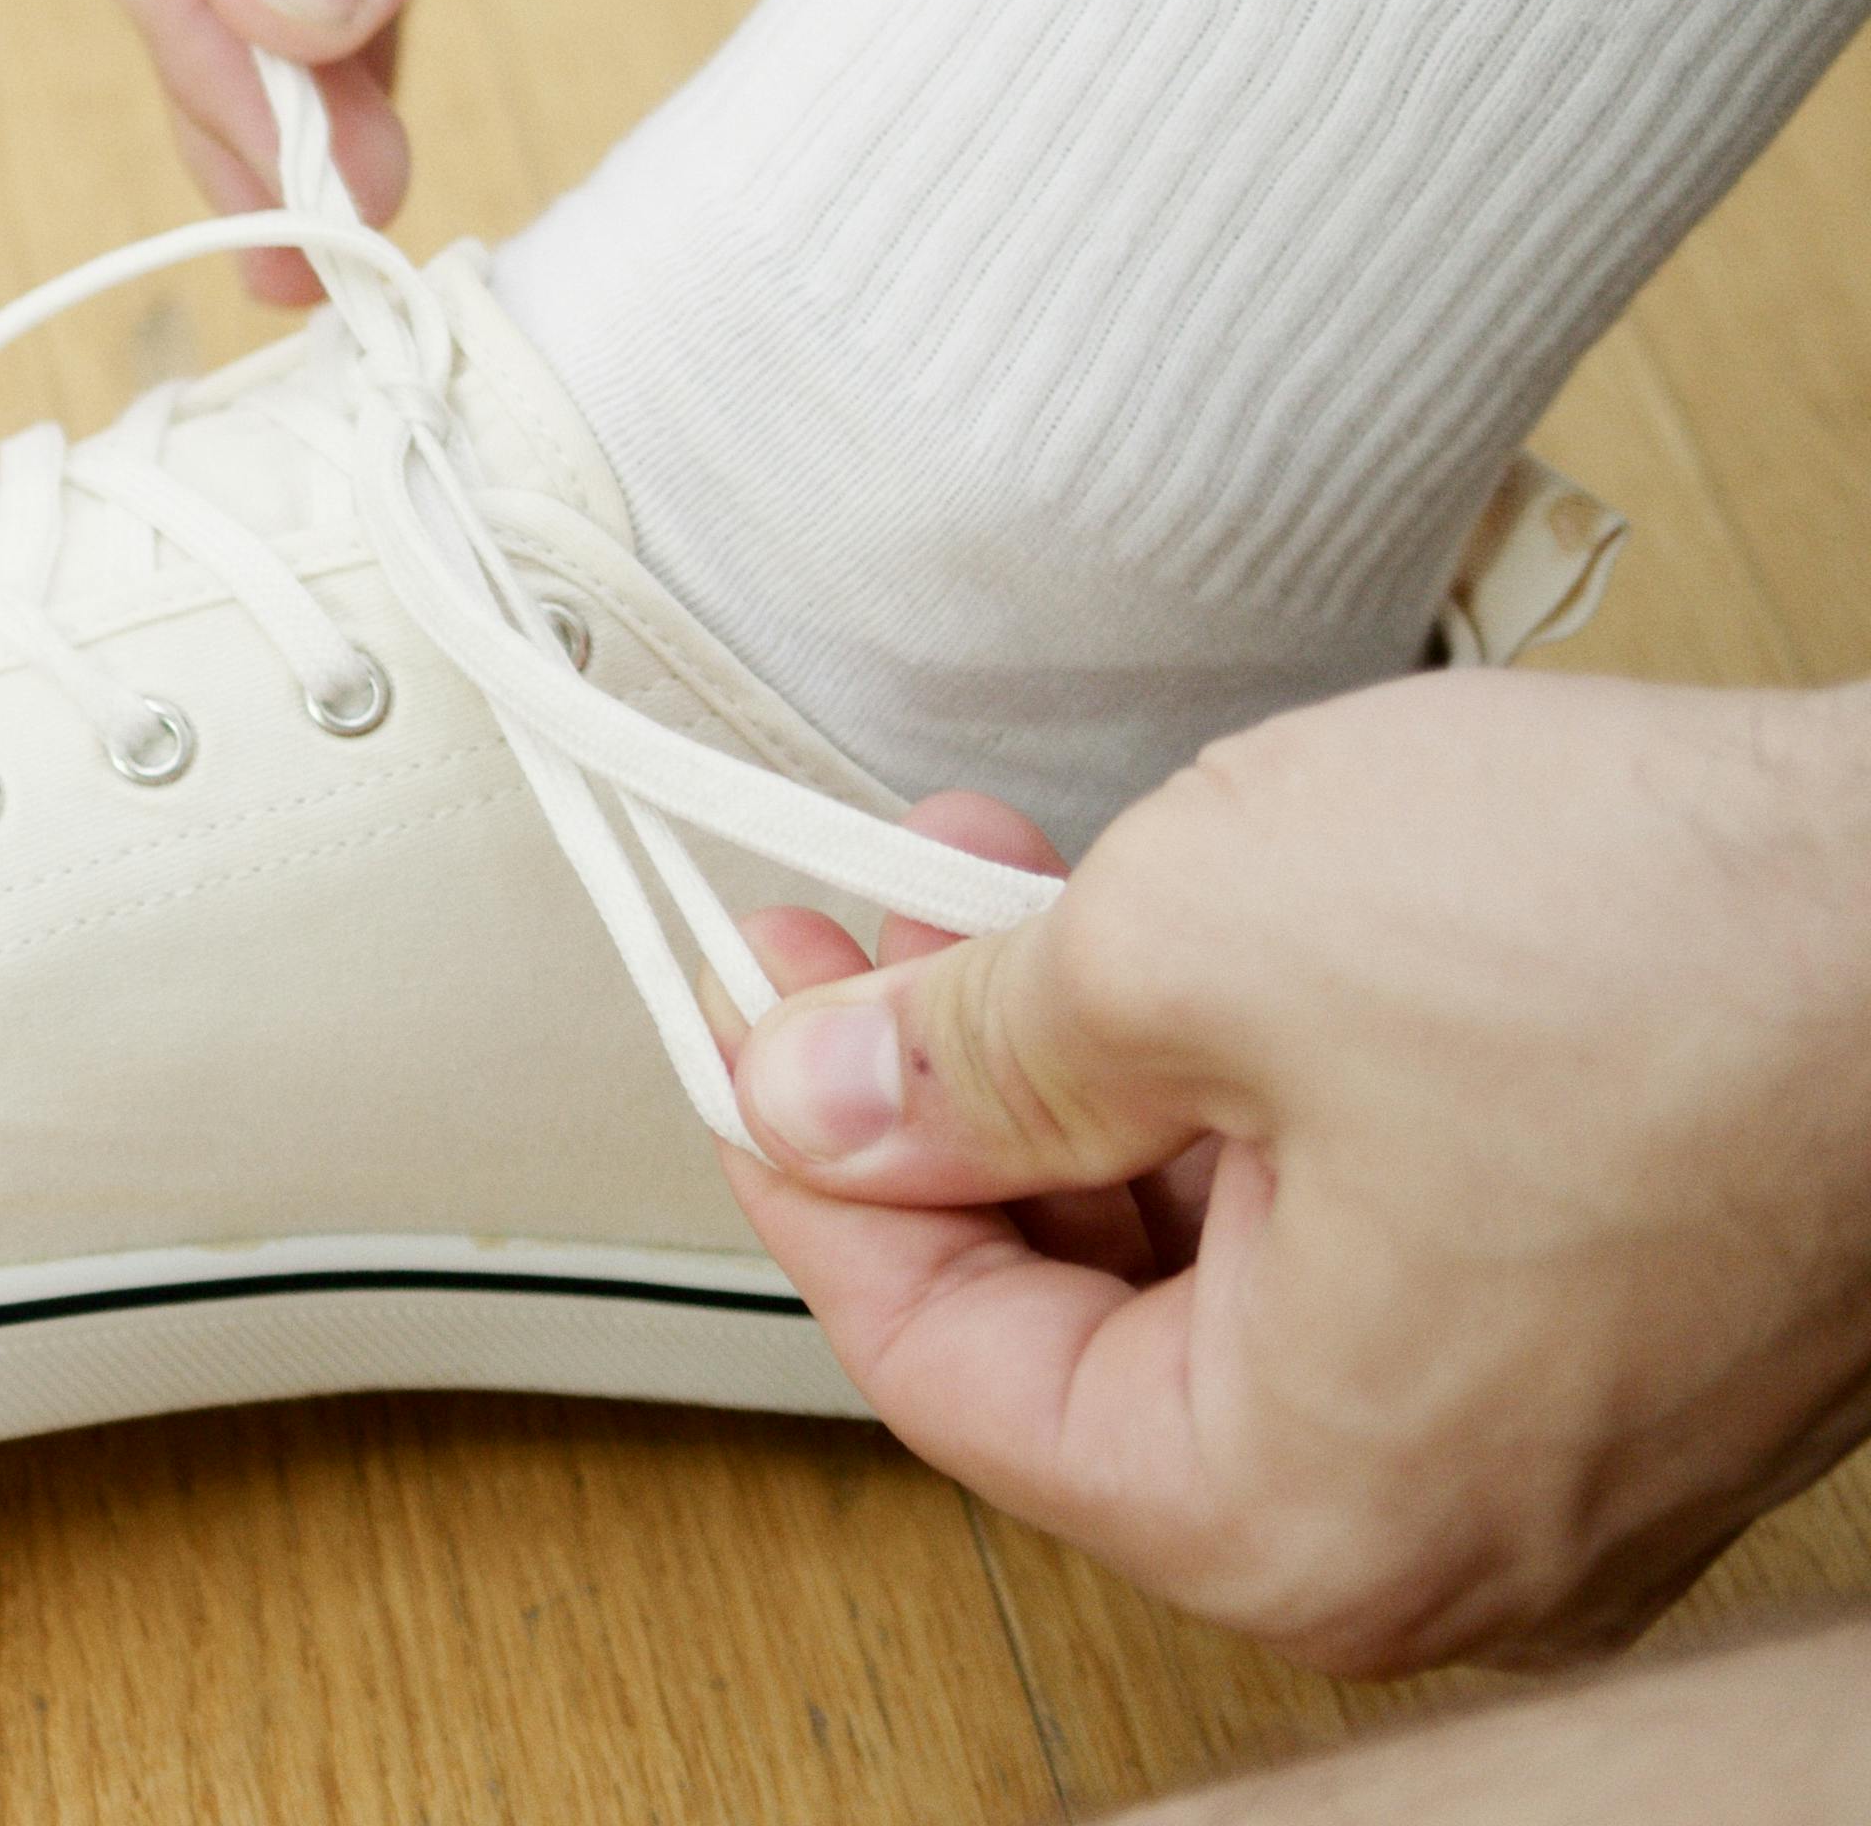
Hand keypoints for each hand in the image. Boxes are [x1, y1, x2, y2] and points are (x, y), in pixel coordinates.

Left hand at [718, 672, 1870, 1677]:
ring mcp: (1542, 1439)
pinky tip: (1189, 935)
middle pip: (1072, 1325)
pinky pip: (1358, 1233)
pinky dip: (1248, 1090)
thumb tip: (826, 1091)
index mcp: (1297, 1513)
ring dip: (1089, 1072)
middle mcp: (1434, 1532)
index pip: (940, 1371)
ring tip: (1015, 885)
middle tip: (858, 920)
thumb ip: (962, 1051)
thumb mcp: (1187, 947)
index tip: (747, 1023)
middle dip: (952, 1101)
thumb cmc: (1671, 952)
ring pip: (1214, 1261)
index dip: (812, 1172)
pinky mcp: (1618, 1323)